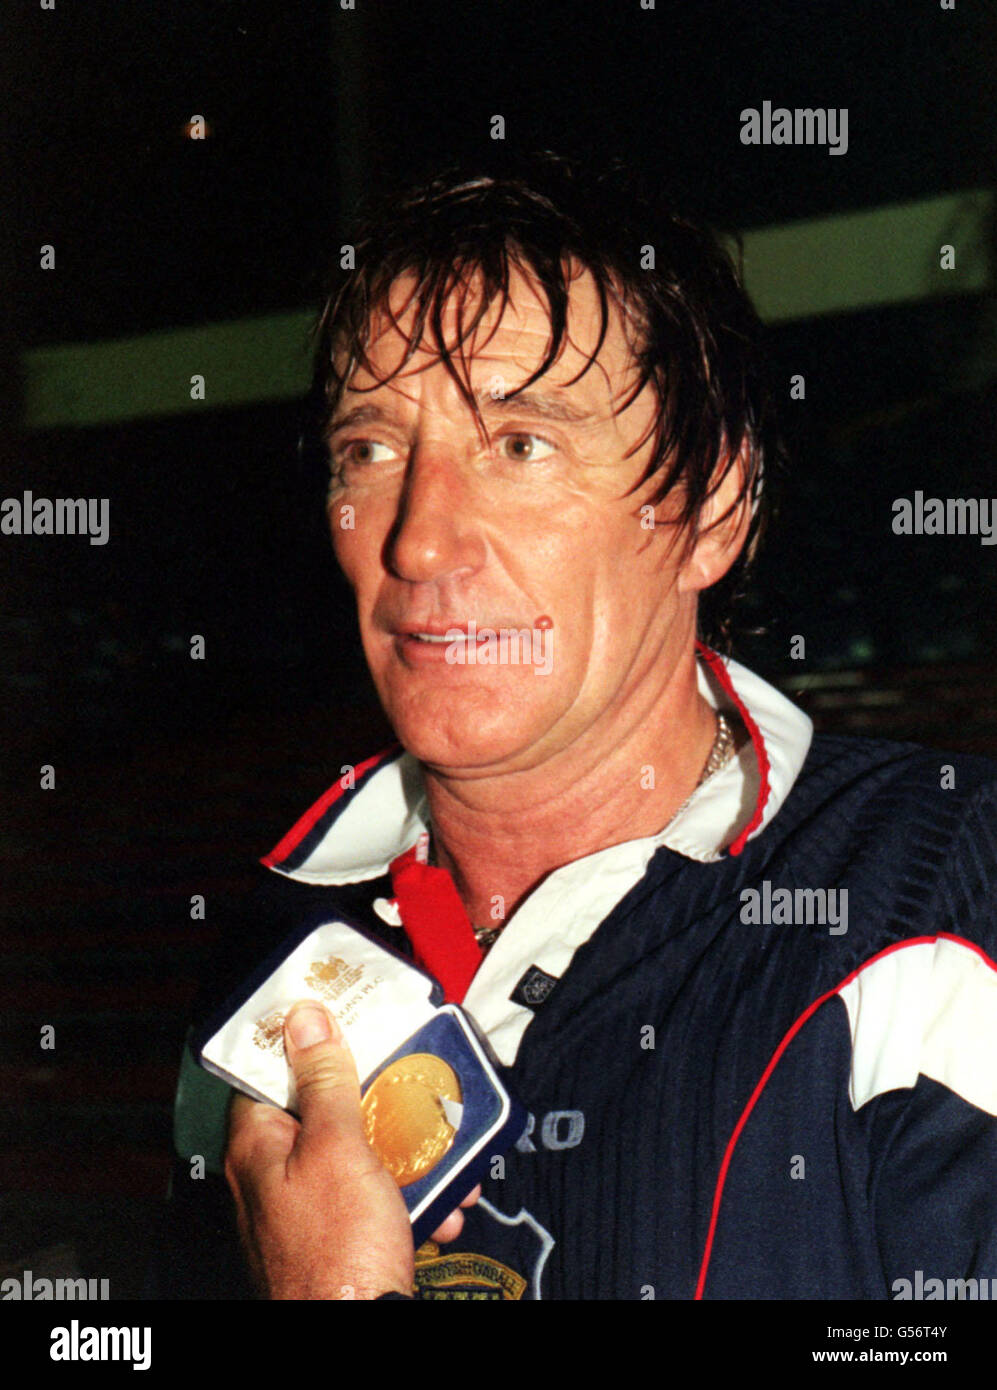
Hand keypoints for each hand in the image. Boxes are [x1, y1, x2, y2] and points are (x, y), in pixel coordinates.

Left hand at [225, 1000, 476, 1298]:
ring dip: (408, 1150)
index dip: (303, 1037)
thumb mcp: (337, 1148)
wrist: (361, 1333)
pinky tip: (442, 1202)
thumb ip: (323, 1082)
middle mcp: (275, 1173)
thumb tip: (304, 1020)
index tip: (340, 1013)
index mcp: (258, 1144)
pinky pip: (377, 1196)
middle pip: (324, 1107)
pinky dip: (412, 1194)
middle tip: (409, 1082)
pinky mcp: (340, 1234)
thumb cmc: (336, 1255)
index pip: (267, 1068)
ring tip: (443, 1150)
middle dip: (377, 1098)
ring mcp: (308, 1205)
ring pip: (360, 1151)